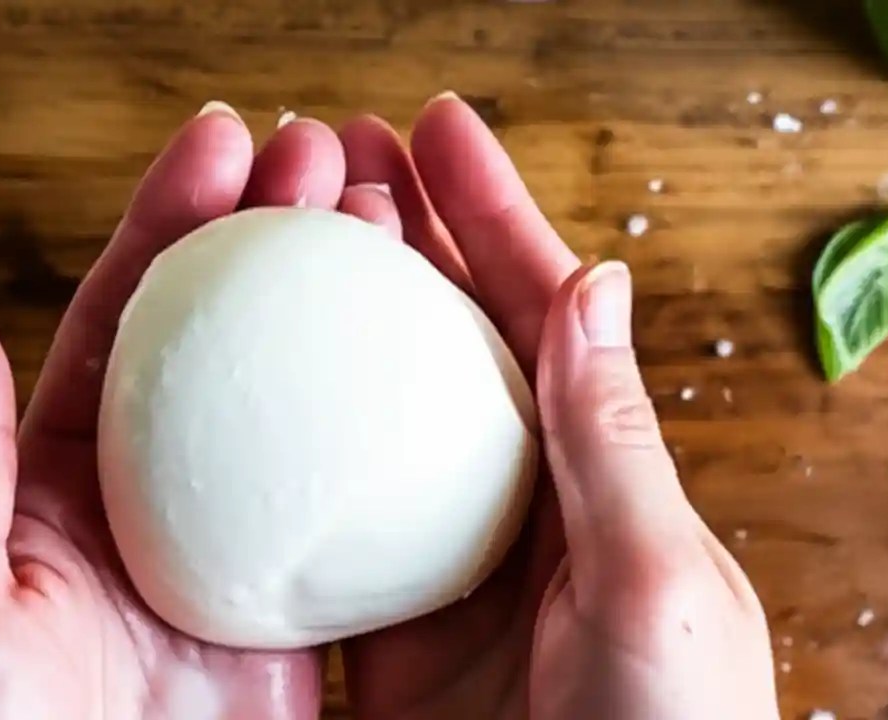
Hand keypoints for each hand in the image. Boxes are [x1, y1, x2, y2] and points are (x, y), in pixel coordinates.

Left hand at [0, 103, 392, 718]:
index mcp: (62, 478)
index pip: (123, 317)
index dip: (170, 221)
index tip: (224, 141)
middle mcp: (156, 495)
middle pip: (225, 337)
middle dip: (273, 233)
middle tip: (329, 153)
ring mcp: (235, 546)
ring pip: (298, 400)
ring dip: (343, 305)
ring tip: (390, 221)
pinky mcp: (300, 610)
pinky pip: (352, 505)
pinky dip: (392, 428)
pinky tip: (433, 355)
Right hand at [338, 95, 779, 718]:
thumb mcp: (652, 587)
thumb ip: (610, 442)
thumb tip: (589, 286)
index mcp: (598, 480)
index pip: (539, 315)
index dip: (488, 213)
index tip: (432, 127)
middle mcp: (516, 506)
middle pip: (443, 342)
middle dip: (394, 239)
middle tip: (333, 155)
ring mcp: (440, 562)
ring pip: (374, 414)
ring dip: (332, 323)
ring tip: (278, 237)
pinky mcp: (383, 630)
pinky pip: (322, 521)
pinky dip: (282, 452)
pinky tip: (235, 396)